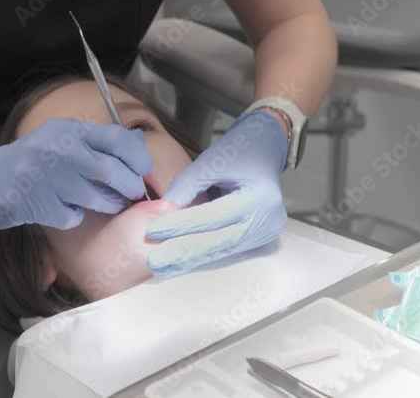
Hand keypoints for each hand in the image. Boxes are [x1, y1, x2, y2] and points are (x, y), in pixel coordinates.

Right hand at [0, 118, 151, 229]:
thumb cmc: (30, 161)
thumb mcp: (60, 141)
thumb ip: (95, 143)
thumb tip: (138, 144)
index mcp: (67, 130)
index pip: (116, 137)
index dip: (138, 156)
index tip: (144, 170)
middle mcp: (57, 149)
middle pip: (111, 170)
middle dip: (129, 186)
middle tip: (132, 194)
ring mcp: (45, 176)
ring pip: (96, 197)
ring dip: (109, 204)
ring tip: (108, 203)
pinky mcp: (34, 203)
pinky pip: (72, 216)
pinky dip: (74, 216)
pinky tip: (65, 209)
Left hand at [146, 110, 287, 277]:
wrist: (266, 151)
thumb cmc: (240, 151)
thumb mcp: (212, 160)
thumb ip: (187, 185)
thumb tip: (163, 211)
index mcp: (260, 197)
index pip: (214, 216)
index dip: (182, 224)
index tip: (152, 230)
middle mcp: (267, 221)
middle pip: (219, 241)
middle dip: (183, 252)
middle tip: (155, 261)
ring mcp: (264, 234)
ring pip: (221, 251)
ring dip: (189, 260)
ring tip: (161, 268)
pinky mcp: (257, 240)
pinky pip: (225, 250)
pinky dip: (200, 256)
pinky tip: (178, 264)